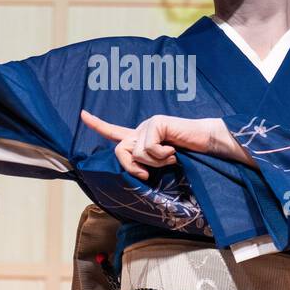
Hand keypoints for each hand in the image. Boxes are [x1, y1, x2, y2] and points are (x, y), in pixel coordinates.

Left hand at [79, 110, 252, 179]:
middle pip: (120, 151)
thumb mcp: (160, 165)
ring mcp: (148, 125)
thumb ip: (143, 165)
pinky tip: (175, 151)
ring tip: (171, 158)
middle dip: (132, 168)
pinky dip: (163, 156)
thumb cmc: (188, 157)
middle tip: (149, 174)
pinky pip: (149, 148)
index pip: (114, 131)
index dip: (97, 124)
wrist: (207, 145)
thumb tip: (134, 172)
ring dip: (155, 163)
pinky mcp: (157, 123)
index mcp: (140, 138)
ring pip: (136, 153)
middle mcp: (140, 129)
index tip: (82, 115)